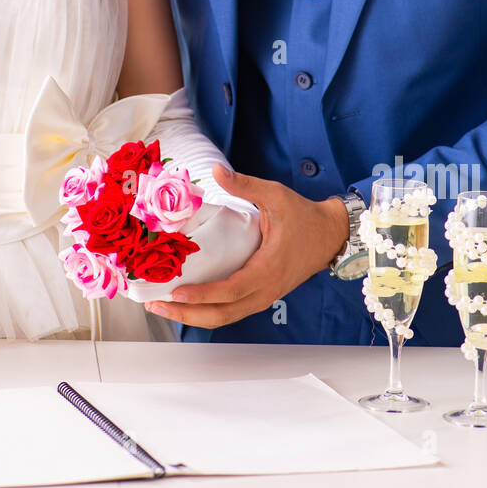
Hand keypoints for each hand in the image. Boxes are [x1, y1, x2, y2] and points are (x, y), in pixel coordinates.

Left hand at [145, 164, 349, 328]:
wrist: (329, 235)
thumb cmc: (302, 215)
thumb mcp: (275, 195)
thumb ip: (245, 185)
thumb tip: (216, 170)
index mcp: (269, 268)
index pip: (231, 290)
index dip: (203, 295)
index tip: (177, 293)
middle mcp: (266, 290)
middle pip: (223, 314)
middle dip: (188, 314)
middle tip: (157, 305)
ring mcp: (265, 297)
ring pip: (226, 317)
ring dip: (194, 316)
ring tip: (163, 307)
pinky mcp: (262, 296)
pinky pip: (232, 311)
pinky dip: (208, 311)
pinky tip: (187, 304)